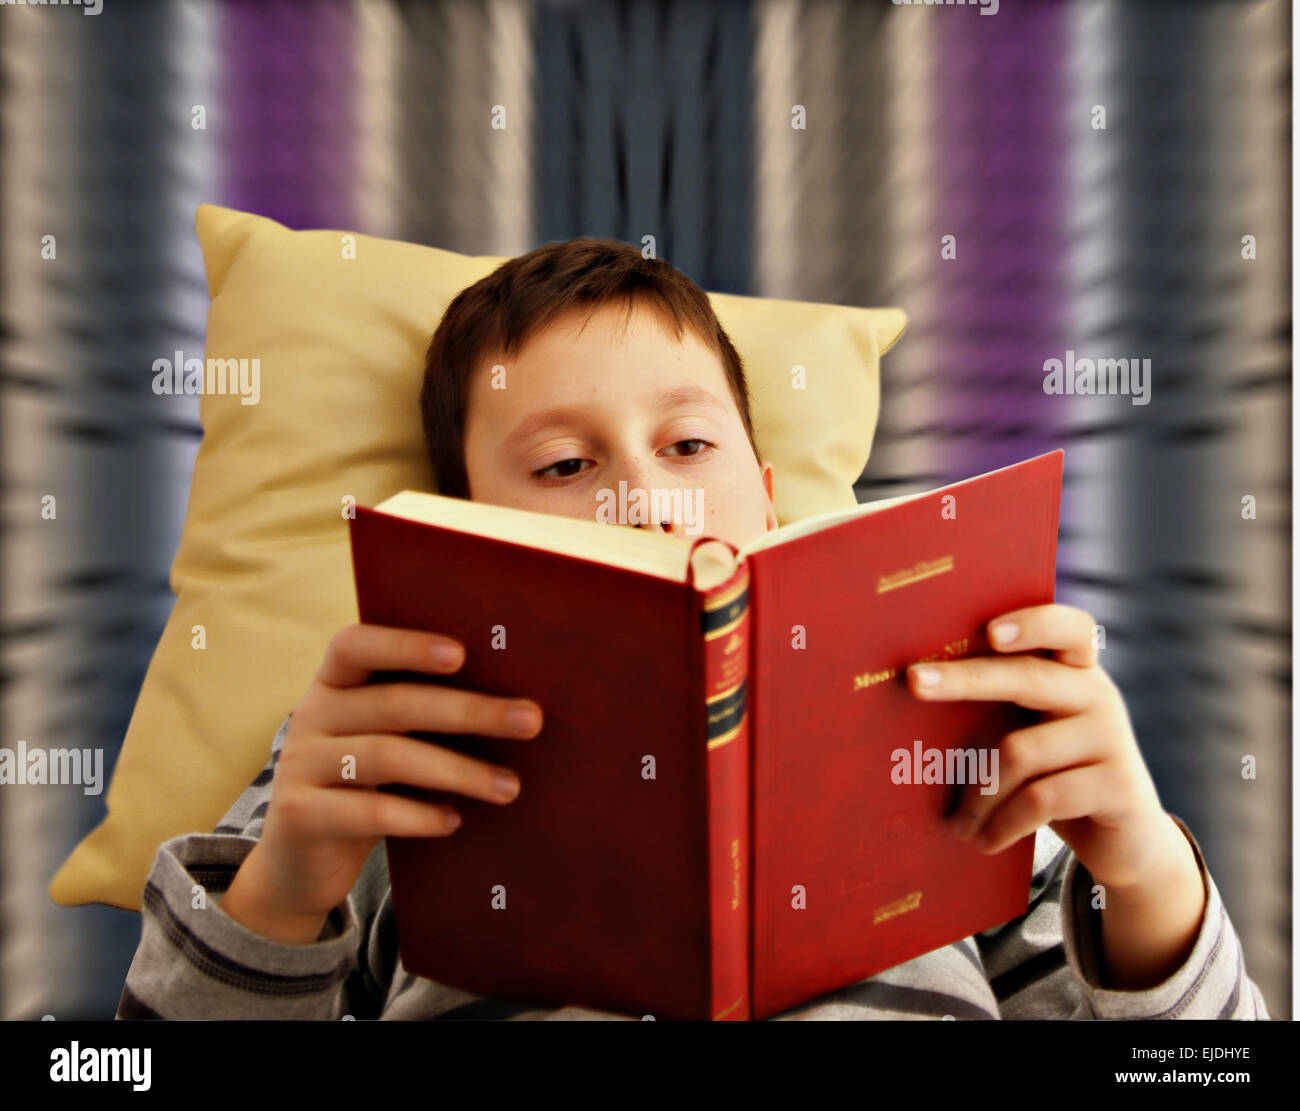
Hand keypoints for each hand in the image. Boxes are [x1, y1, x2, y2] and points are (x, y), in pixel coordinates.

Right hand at [221, 623, 542, 944]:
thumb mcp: (382, 741)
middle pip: (394, 703)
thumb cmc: (364, 786)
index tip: (462, 653)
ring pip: (388, 757)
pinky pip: (369, 811)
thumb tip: (512, 705)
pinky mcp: (299, 817)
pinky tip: (454, 820)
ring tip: (509, 787)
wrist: (298, 860)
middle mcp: (310, 715)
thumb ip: (421, 715)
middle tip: (530, 721)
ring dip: (458, 771)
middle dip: (469, 711)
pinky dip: (419, 815)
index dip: (406, 645)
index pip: (355, 645)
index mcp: (333, 683)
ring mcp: (299, 766)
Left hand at [906, 604, 1205, 987]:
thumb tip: (914, 695)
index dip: (1033, 623)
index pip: (1068, 628)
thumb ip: (998, 711)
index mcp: (1075, 672)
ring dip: (976, 792)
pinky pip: (1041, 798)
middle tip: (913, 682)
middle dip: (962, 679)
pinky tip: (984, 841)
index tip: (989, 631)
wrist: (1126, 841)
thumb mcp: (1032, 736)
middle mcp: (1097, 695)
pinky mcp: (1118, 786)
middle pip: (1027, 678)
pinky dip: (1002, 822)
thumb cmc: (1055, 776)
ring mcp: (1111, 738)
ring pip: (1021, 751)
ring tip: (956, 825)